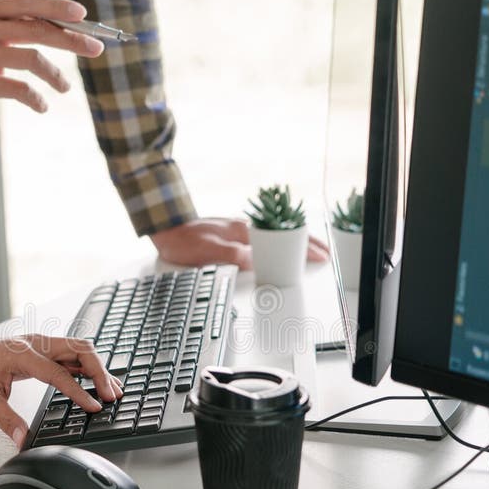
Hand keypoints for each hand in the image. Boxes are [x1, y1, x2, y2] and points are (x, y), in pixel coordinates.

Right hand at [0, 0, 103, 115]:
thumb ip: (21, 27)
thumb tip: (71, 30)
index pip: (27, 3)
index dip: (57, 8)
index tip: (83, 15)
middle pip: (36, 30)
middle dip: (71, 40)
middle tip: (95, 48)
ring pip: (31, 59)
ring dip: (56, 75)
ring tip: (65, 87)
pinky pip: (18, 89)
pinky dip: (36, 99)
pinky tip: (42, 106)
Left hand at [0, 331, 122, 447]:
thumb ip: (6, 421)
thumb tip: (22, 441)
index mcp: (22, 354)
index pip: (59, 373)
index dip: (78, 391)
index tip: (94, 407)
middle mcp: (35, 344)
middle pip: (79, 349)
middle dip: (99, 371)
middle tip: (111, 396)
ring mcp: (41, 343)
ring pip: (79, 348)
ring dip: (98, 367)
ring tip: (113, 389)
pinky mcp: (43, 348)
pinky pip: (72, 353)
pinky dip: (88, 366)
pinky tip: (98, 381)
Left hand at [150, 219, 329, 269]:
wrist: (165, 227)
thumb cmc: (183, 239)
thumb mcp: (207, 251)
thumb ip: (233, 255)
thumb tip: (256, 261)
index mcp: (243, 231)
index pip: (282, 239)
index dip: (302, 248)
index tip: (318, 256)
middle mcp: (244, 228)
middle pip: (283, 234)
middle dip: (305, 242)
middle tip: (323, 252)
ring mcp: (238, 229)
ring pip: (276, 234)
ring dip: (294, 240)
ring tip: (308, 249)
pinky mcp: (231, 233)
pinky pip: (265, 236)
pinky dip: (279, 241)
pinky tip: (279, 246)